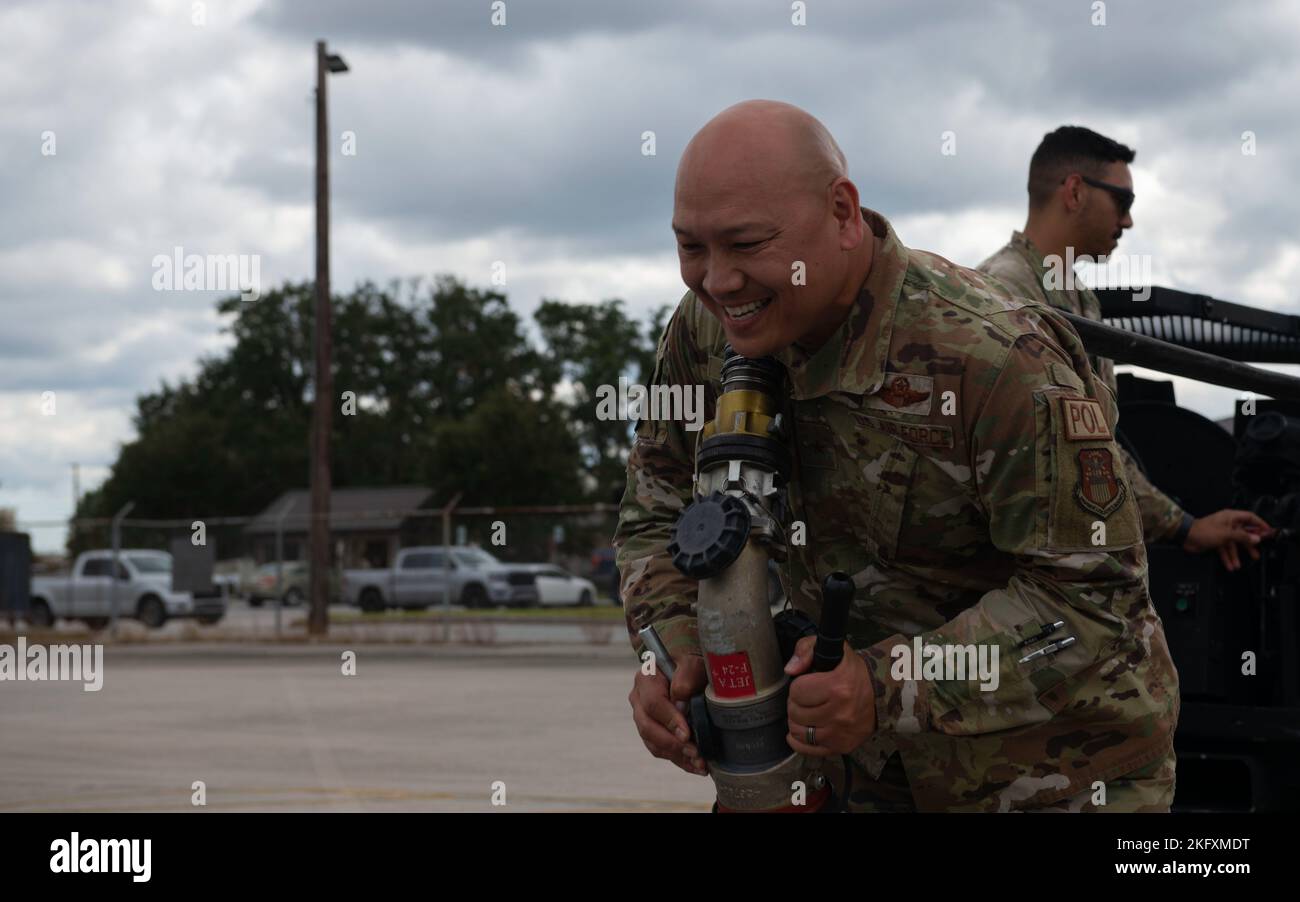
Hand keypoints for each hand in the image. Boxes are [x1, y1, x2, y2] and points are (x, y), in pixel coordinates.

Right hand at [629, 652, 709, 775]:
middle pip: (648, 727)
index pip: (653, 703)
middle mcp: (639, 699)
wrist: (684, 665)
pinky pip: (661, 749)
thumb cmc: (688, 660)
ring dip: (677, 756)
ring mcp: (643, 717)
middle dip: (673, 744)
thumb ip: (686, 675)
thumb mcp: (691, 661)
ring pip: (653, 742)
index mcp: (645, 679)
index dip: (669, 720)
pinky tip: (696, 766)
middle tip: (696, 754)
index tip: (687, 734)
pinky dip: (678, 759)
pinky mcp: (653, 730)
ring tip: (700, 764)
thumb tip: (681, 700)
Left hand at [784, 635, 875, 757]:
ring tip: (805, 712)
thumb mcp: (834, 650)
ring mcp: (840, 733)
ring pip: (799, 732)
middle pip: (795, 713)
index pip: (797, 691)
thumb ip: (806, 650)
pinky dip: (799, 741)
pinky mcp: (842, 747)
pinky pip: (807, 749)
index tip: (807, 684)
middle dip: (796, 703)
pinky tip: (802, 730)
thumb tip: (790, 670)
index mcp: (838, 687)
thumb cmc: (855, 672)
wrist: (881, 695)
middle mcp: (840, 714)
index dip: (798, 686)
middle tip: (805, 699)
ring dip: (797, 721)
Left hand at [1184, 509, 1274, 571]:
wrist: (1186, 536)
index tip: (1268, 532)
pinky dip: (1227, 557)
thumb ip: (1242, 536)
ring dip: (1236, 555)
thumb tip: (1256, 538)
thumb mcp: (1226, 534)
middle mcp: (1228, 524)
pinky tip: (1230, 565)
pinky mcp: (1216, 541)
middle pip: (1243, 533)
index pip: (1250, 518)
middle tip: (1256, 552)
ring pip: (1234, 544)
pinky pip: (1225, 550)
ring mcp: (1222, 533)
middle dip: (1250, 544)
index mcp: (1231, 517)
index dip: (1260, 524)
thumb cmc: (1203, 530)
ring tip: (1239, 564)